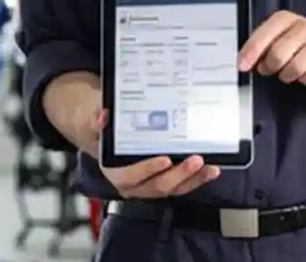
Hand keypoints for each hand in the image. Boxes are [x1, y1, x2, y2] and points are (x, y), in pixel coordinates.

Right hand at [88, 109, 219, 197]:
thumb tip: (102, 116)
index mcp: (115, 172)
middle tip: (195, 160)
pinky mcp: (166, 183)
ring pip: (174, 188)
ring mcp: (152, 185)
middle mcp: (134, 185)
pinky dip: (198, 179)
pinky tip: (211, 170)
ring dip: (193, 179)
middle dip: (178, 175)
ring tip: (210, 168)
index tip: (164, 160)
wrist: (108, 137)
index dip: (147, 170)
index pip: (131, 176)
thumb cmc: (105, 130)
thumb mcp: (94, 121)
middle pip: (158, 186)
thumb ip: (95, 120)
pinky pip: (183, 185)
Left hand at [238, 11, 305, 84]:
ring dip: (286, 75)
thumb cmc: (295, 40)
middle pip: (279, 53)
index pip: (264, 34)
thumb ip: (259, 46)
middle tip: (267, 70)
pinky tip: (303, 73)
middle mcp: (304, 26)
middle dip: (269, 66)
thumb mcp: (276, 36)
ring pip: (296, 67)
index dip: (251, 52)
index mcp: (284, 18)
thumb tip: (244, 62)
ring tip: (286, 73)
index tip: (242, 66)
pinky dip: (304, 79)